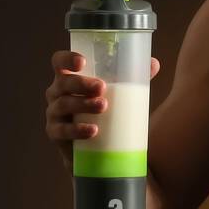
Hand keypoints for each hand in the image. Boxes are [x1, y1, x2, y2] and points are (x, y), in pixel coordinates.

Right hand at [44, 51, 160, 170]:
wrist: (94, 149)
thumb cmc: (103, 111)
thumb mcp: (116, 93)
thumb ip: (133, 77)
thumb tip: (153, 63)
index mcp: (69, 77)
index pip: (59, 62)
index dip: (66, 59)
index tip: (82, 62)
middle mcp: (57, 93)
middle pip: (63, 83)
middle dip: (82, 83)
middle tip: (102, 87)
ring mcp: (54, 113)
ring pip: (63, 105)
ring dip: (83, 104)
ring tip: (103, 106)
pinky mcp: (56, 134)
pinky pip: (62, 131)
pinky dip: (78, 130)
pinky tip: (93, 130)